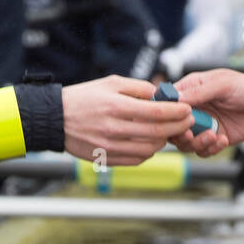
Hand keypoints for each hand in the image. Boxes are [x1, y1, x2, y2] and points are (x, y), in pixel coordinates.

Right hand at [62, 75, 191, 164]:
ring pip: (149, 149)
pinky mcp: (106, 159)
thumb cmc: (84, 98)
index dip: (176, 112)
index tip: (188, 109)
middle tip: (188, 121)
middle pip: (156, 133)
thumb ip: (138, 88)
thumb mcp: (110, 83)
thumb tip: (161, 95)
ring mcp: (110, 147)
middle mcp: (114, 129)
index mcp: (116, 106)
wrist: (55, 119)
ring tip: (169, 132)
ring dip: (164, 141)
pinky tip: (151, 143)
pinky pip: (136, 159)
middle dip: (177, 127)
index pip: (156, 112)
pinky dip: (149, 152)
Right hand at [171, 70, 243, 155]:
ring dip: (196, 143)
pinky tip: (223, 140)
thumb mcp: (223, 85)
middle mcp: (194, 109)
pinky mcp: (214, 139)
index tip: (174, 117)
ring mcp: (203, 126)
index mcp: (192, 89)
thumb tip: (175, 100)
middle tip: (189, 133)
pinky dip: (210, 149)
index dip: (165, 112)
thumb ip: (199, 92)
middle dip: (178, 133)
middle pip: (172, 127)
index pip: (167, 101)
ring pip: (185, 143)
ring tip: (213, 136)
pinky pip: (202, 151)